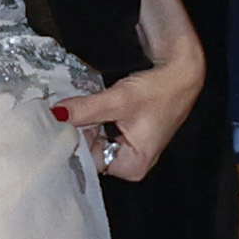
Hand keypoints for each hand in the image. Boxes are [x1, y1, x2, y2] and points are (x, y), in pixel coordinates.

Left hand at [54, 26, 205, 185]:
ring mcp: (129, 148)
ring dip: (83, 124)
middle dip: (77, 132)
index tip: (56, 125)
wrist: (182, 71)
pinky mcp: (127, 133)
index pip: (90, 162)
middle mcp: (131, 163)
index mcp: (133, 167)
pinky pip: (101, 131)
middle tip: (60, 114)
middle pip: (91, 152)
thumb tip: (56, 115)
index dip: (73, 141)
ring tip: (73, 108)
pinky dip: (92, 119)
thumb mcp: (119, 100)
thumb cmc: (161, 91)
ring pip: (93, 139)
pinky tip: (85, 108)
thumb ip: (86, 110)